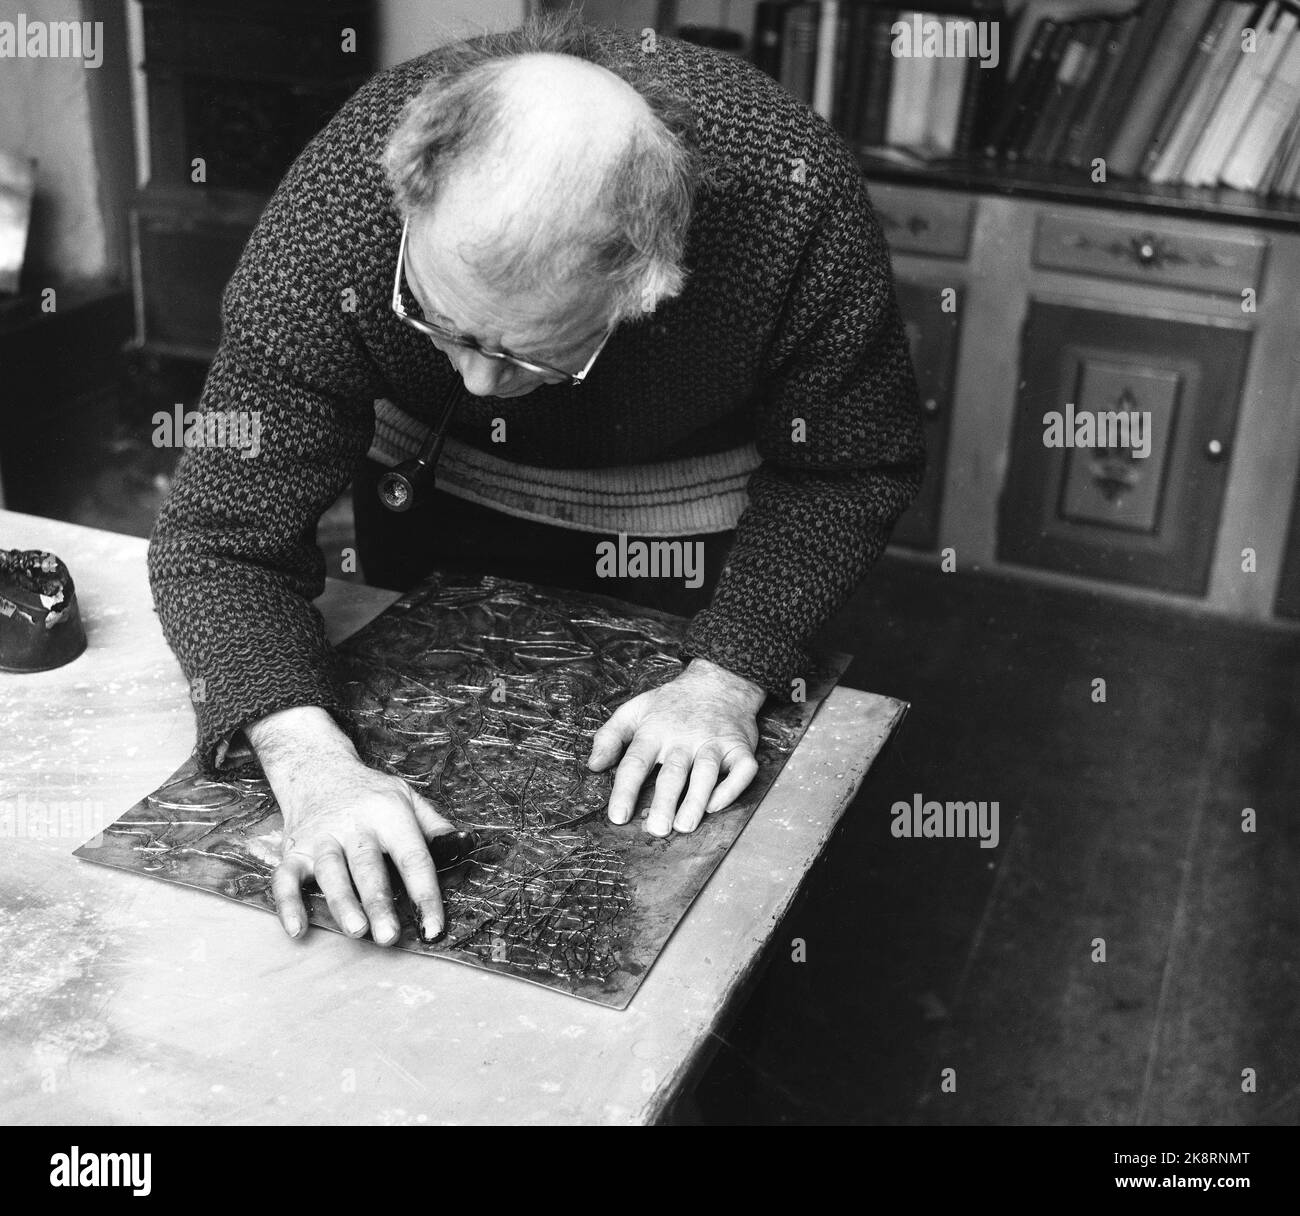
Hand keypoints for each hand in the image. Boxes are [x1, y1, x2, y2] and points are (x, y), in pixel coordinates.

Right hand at [248, 707, 455, 943]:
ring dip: (342, 902)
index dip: (426, 895)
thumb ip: (435, 825)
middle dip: (379, 903)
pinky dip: (288, 904)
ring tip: (356, 931)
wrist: (318, 769)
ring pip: (330, 871)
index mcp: (389, 815)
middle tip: (390, 937)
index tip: (434, 928)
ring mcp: (322, 837)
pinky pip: (285, 877)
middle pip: (368, 867)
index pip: (413, 858)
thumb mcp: (408, 797)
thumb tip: (464, 846)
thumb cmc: (370, 793)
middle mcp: (355, 826)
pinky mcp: (295, 849)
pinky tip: (297, 929)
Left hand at [587, 658, 765, 836]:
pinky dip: (731, 788)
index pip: (635, 762)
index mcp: (655, 731)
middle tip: (656, 829)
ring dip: (696, 800)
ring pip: (707, 772)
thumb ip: (610, 736)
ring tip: (685, 825)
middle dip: (664, 802)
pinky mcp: (740, 747)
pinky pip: (741, 770)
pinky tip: (715, 806)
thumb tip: (593, 765)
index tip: (618, 817)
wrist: (718, 681)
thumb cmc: (672, 703)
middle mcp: (684, 738)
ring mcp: (714, 742)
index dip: (625, 790)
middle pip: (673, 772)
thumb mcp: (634, 710)